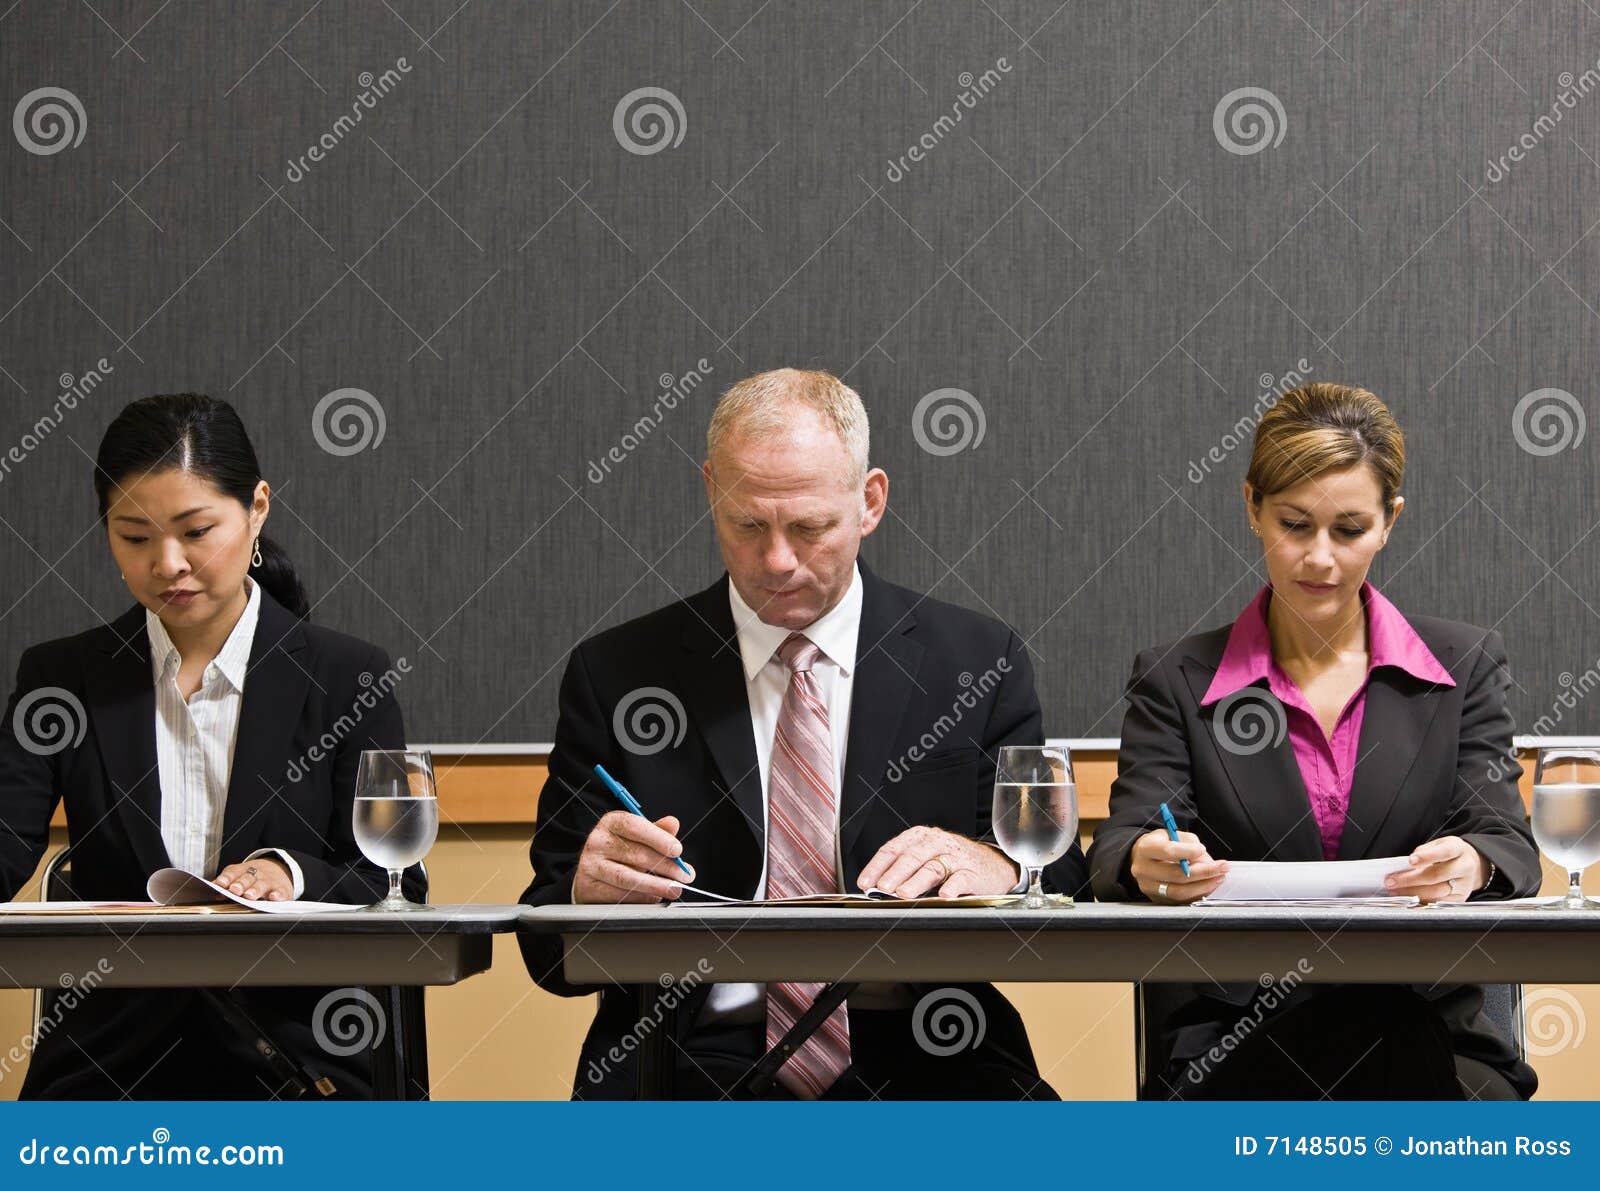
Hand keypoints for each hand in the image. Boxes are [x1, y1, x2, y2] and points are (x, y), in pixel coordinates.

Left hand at [214, 858, 293, 901]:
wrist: (278, 870)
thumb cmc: (252, 878)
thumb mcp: (238, 875)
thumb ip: (225, 881)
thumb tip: (210, 887)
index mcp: (242, 871)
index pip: (233, 872)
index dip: (226, 878)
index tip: (221, 883)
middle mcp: (256, 874)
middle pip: (247, 878)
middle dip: (240, 884)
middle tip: (235, 890)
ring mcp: (269, 881)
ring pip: (262, 884)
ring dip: (255, 890)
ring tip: (249, 896)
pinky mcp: (282, 889)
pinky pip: (280, 892)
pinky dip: (278, 895)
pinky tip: (274, 897)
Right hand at [573, 812, 694, 904]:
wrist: (591, 871)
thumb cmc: (619, 850)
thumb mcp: (636, 835)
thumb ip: (656, 831)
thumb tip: (673, 823)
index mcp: (611, 822)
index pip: (634, 826)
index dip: (658, 838)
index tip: (677, 850)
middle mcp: (598, 841)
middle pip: (635, 854)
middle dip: (665, 866)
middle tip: (684, 875)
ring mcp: (591, 865)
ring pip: (627, 877)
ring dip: (655, 885)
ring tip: (674, 888)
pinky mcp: (589, 887)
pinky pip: (619, 894)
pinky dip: (641, 897)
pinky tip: (654, 896)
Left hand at [858, 826, 1018, 897]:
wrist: (993, 864)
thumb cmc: (953, 862)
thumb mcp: (926, 858)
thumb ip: (904, 870)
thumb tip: (877, 889)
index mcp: (920, 837)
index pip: (893, 849)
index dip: (877, 866)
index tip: (865, 882)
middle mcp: (937, 842)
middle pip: (912, 857)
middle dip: (895, 873)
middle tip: (882, 888)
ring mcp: (956, 856)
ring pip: (933, 867)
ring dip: (917, 881)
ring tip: (904, 894)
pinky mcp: (973, 872)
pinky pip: (961, 879)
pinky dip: (952, 887)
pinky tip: (944, 896)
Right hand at [1129, 828, 1228, 903]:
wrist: (1143, 857)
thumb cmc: (1161, 844)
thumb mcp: (1173, 834)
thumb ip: (1190, 844)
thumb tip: (1205, 861)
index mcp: (1146, 848)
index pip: (1167, 852)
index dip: (1187, 852)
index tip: (1203, 850)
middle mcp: (1144, 869)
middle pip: (1176, 875)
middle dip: (1204, 872)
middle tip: (1222, 867)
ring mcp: (1149, 887)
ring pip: (1179, 891)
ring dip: (1204, 886)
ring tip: (1219, 877)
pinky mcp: (1156, 899)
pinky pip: (1181, 901)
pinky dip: (1198, 894)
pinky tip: (1209, 885)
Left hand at [1385, 836, 1486, 902]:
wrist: (1472, 864)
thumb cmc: (1449, 854)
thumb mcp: (1438, 845)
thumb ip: (1424, 852)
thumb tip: (1405, 866)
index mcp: (1457, 849)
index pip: (1443, 852)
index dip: (1427, 857)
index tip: (1410, 861)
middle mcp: (1464, 867)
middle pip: (1436, 875)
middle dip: (1410, 880)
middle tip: (1391, 881)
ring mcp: (1463, 885)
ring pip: (1436, 892)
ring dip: (1412, 893)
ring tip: (1395, 891)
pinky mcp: (1460, 899)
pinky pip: (1439, 903)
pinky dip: (1422, 902)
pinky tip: (1409, 899)